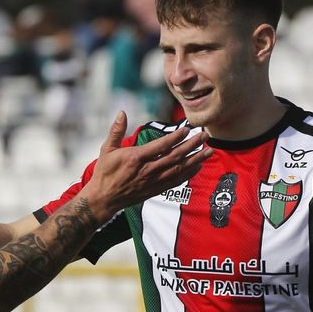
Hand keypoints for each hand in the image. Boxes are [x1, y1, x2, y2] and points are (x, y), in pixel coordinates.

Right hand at [78, 112, 209, 221]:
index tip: (187, 129)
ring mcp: (152, 181)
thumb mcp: (106, 149)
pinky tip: (198, 166)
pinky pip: (176, 181)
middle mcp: (146, 171)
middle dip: (191, 146)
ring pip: (178, 169)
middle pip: (174, 157)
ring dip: (195, 160)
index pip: (161, 146)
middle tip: (204, 136)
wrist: (103, 199)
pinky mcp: (155, 190)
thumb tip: (122, 112)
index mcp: (135, 158)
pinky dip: (188, 174)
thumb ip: (116, 130)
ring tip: (208, 150)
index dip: (176, 137)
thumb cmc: (104, 173)